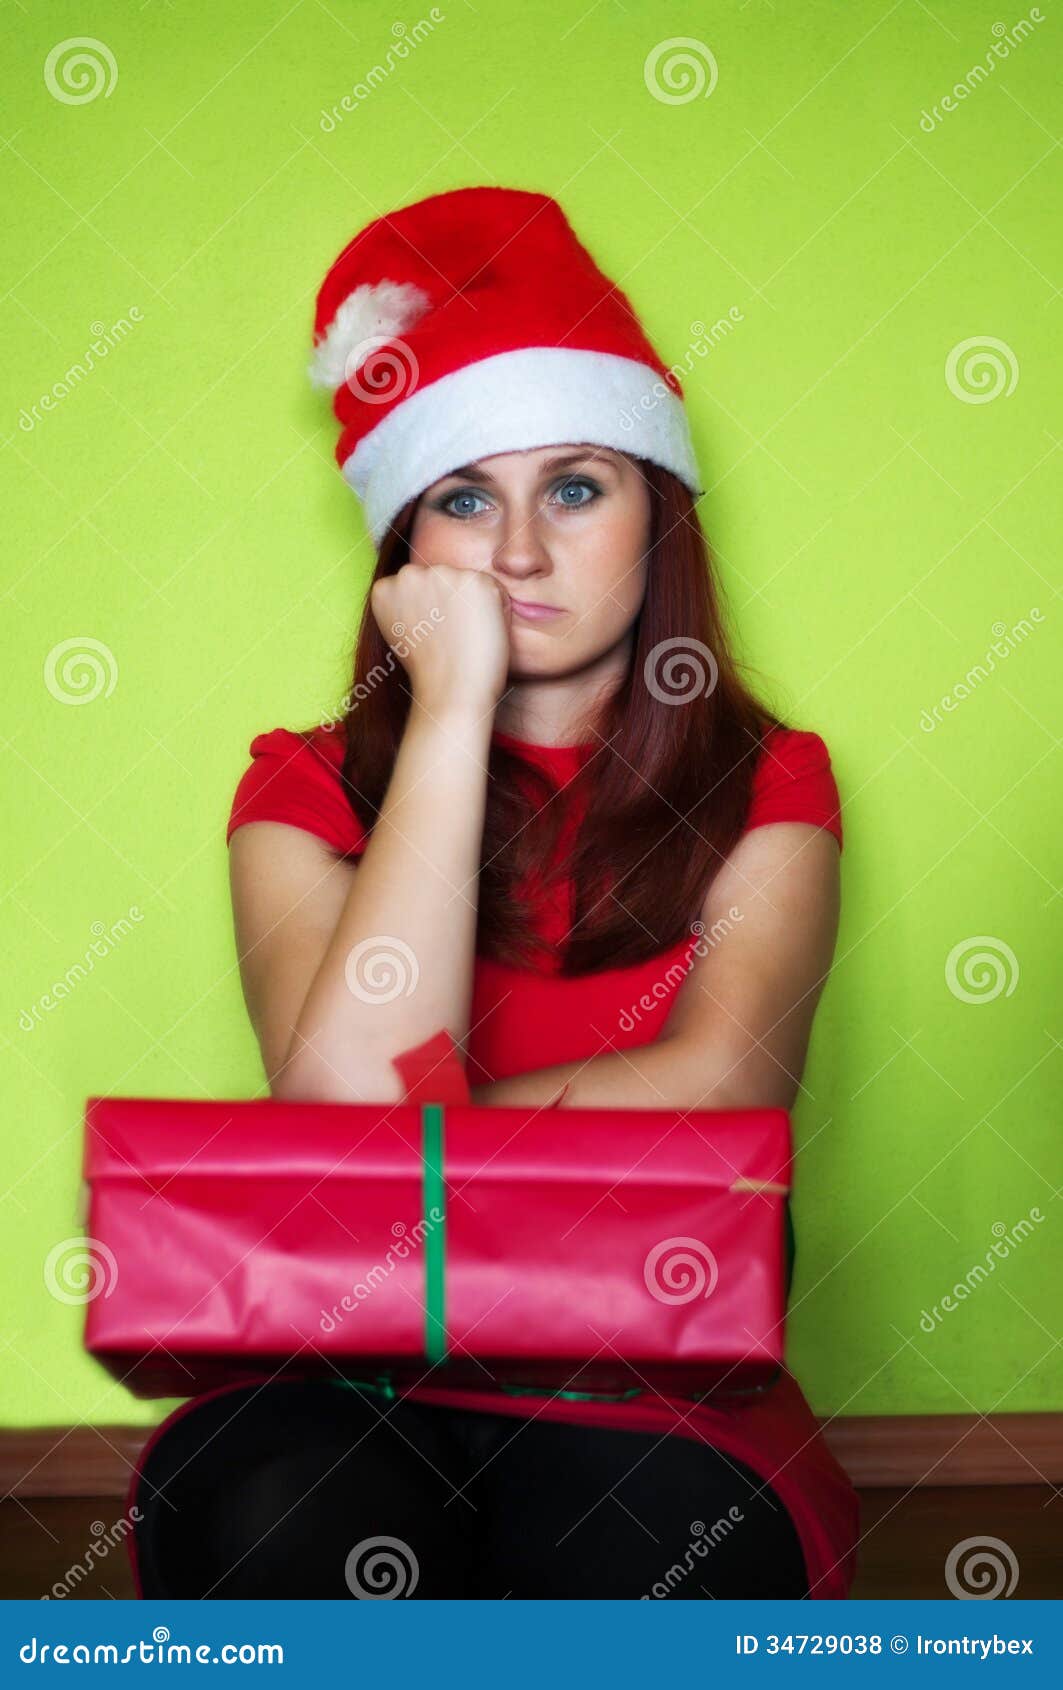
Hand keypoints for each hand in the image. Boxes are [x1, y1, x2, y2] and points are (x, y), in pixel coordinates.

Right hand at [370, 561, 510, 718]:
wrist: (451, 692)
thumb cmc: (431, 672)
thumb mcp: (403, 632)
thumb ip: (408, 605)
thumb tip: (424, 591)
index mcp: (385, 588)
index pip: (419, 587)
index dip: (432, 613)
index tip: (432, 637)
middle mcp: (409, 574)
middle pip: (443, 580)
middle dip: (452, 603)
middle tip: (451, 639)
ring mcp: (442, 574)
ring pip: (468, 583)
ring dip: (474, 605)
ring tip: (465, 637)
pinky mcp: (474, 580)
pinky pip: (495, 590)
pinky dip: (498, 611)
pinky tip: (481, 633)